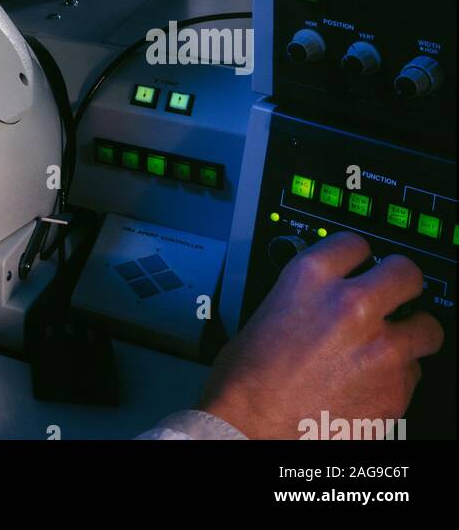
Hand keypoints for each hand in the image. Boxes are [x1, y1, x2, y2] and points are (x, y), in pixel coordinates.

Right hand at [201, 231, 443, 438]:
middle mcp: (351, 306)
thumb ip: (306, 294)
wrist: (250, 431)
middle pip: (406, 272)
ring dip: (410, 333)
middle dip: (402, 282)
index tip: (360, 264)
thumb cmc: (246, 379)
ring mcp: (380, 350)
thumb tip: (324, 294)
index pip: (355, 242)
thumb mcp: (268, 310)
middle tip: (394, 293)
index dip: (358, 255)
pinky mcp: (395, 392)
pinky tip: (372, 381)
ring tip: (391, 344)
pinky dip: (399, 375)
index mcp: (311, 278)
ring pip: (427, 327)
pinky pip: (414, 373)